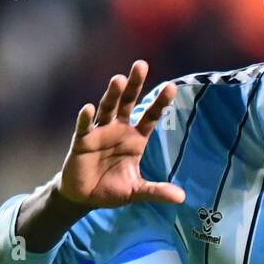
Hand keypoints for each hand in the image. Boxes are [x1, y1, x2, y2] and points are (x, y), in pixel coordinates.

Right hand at [57, 60, 183, 209]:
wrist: (84, 197)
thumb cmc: (112, 189)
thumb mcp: (137, 191)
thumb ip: (156, 191)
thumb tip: (182, 198)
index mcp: (136, 138)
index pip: (150, 116)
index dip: (160, 102)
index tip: (172, 87)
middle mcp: (119, 130)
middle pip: (128, 102)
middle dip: (134, 85)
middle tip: (141, 65)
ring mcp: (100, 133)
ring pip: (107, 109)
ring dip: (112, 95)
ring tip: (118, 79)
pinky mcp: (82, 141)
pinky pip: (84, 127)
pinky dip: (85, 118)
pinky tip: (89, 108)